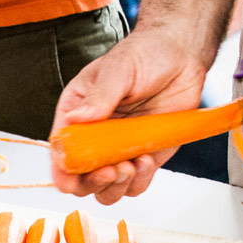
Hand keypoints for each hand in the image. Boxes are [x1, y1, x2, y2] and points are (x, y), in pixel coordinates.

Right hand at [49, 29, 207, 203]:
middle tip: (111, 170)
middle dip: (93, 182)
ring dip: (116, 186)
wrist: (182, 55)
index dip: (63, 169)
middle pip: (80, 179)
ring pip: (107, 189)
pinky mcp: (144, 157)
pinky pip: (136, 184)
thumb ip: (99, 97)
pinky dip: (140, 181)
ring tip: (131, 164)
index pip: (60, 150)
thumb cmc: (144, 54)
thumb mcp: (117, 69)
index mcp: (76, 114)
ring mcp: (118, 150)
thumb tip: (74, 119)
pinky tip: (147, 159)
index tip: (75, 175)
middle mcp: (94, 138)